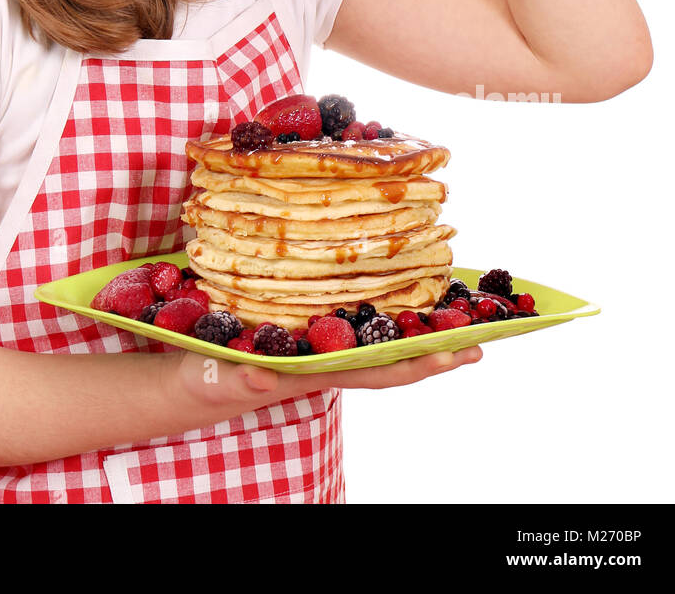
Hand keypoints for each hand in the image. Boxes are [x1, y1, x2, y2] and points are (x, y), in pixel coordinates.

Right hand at [170, 341, 481, 412]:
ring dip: (416, 330)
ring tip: (453, 310)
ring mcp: (319, 348)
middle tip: (483, 334)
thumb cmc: (205, 379)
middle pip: (392, 360)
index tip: (458, 351)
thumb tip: (259, 377)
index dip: (417, 363)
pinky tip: (395, 293)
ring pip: (378, 340)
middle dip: (436, 349)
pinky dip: (382, 313)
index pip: (376, 371)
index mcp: (314, 371)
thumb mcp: (216, 375)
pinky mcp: (306, 332)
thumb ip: (238, 378)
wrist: (191, 381)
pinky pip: (354, 322)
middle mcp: (326, 361)